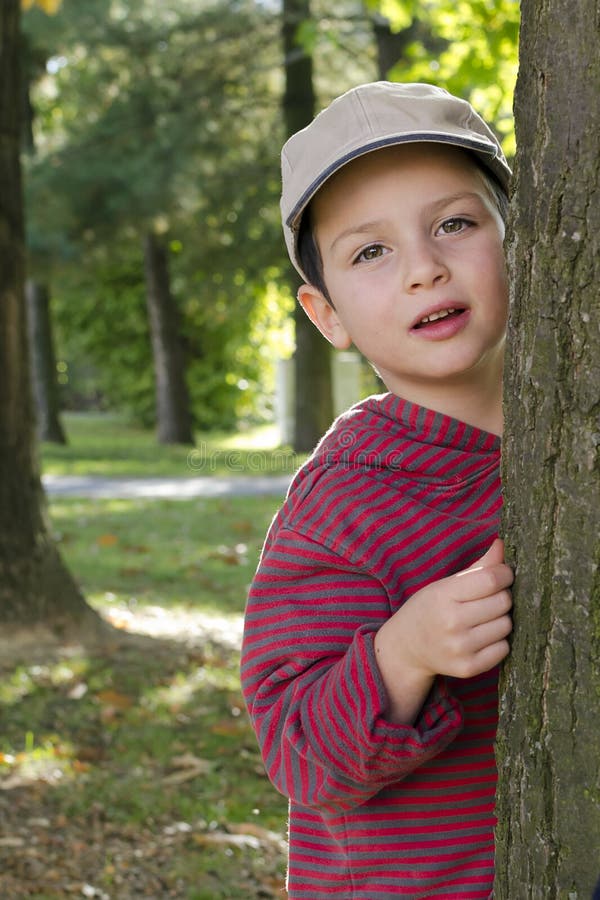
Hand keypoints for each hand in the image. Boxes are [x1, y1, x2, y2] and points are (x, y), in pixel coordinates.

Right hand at [374, 539, 512, 722]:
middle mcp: (452, 623)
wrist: (406, 648)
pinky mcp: (468, 668)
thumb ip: (477, 567)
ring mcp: (460, 648)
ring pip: (506, 626)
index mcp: (444, 596)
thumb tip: (502, 545)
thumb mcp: (445, 585)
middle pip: (503, 602)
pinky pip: (503, 649)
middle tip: (489, 598)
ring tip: (484, 618)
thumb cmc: (429, 609)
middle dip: (503, 596)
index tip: (504, 574)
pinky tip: (482, 636)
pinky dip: (498, 641)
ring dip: (501, 619)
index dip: (505, 574)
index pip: (491, 579)